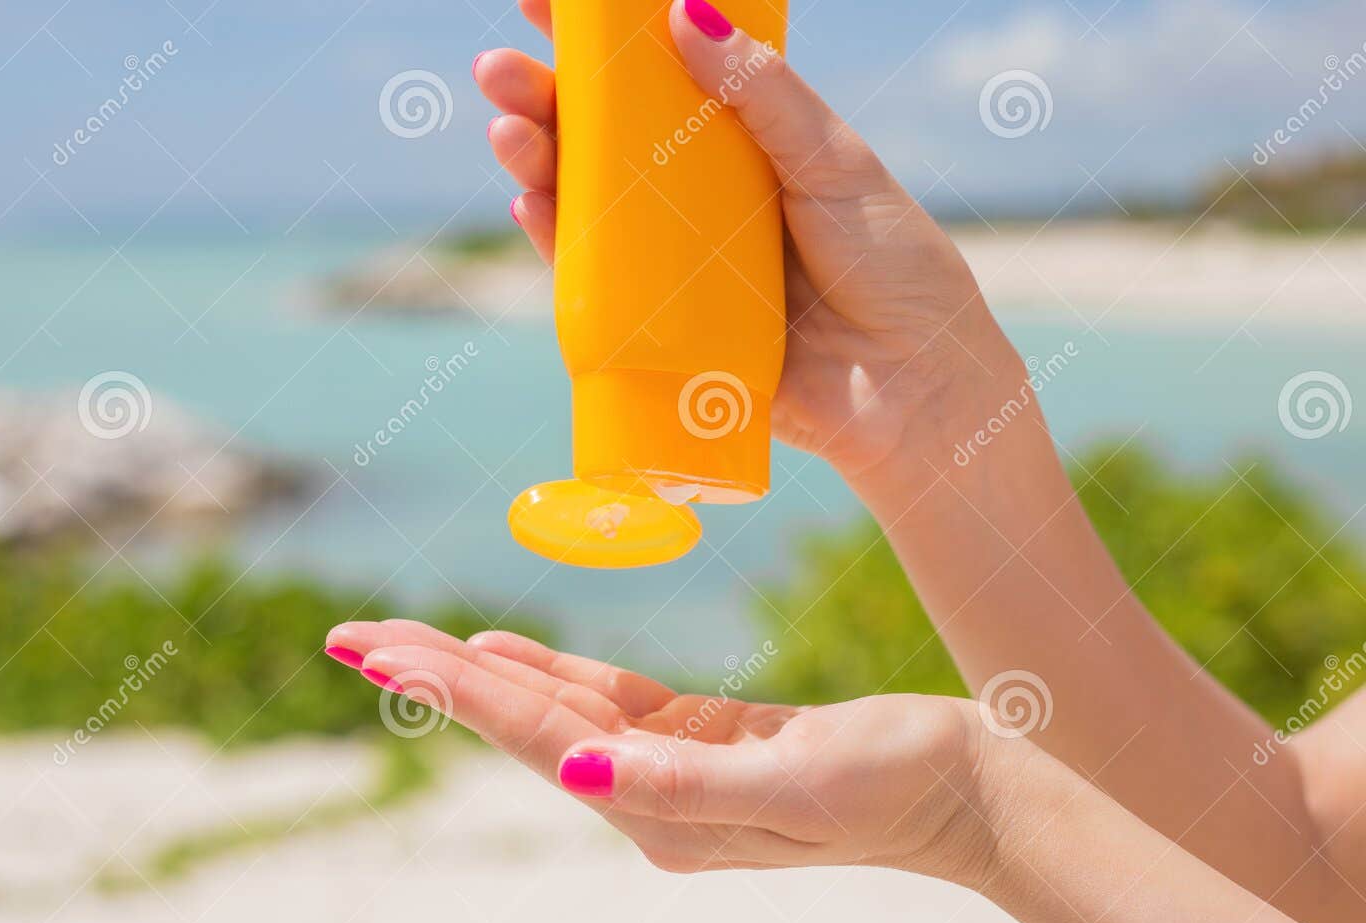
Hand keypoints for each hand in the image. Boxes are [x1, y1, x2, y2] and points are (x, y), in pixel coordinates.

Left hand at [325, 619, 996, 881]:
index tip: (381, 654)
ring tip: (396, 643)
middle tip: (348, 638)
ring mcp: (669, 771)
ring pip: (549, 708)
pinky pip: (602, 702)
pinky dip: (546, 673)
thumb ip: (678, 785)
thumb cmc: (895, 787)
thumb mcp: (793, 786)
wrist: (970, 794)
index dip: (457, 689)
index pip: (536, 736)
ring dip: (472, 673)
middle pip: (520, 723)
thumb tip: (573, 771)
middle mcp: (647, 799)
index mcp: (658, 815)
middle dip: (433, 678)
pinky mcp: (700, 742)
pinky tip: (497, 652)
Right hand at [479, 0, 1022, 485]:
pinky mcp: (666, 332)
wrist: (913, 392)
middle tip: (500, 70)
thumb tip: (685, 14)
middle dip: (547, 101)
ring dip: (539, 165)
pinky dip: (557, 247)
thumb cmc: (893, 268)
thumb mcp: (835, 163)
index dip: (603, 41)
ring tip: (507, 129)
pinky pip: (596, 287)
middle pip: (608, 142)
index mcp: (747, 148)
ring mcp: (679, 266)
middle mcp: (704, 202)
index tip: (548, 3)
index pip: (663, 79)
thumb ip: (764, 95)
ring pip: (590, 208)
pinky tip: (528, 207)